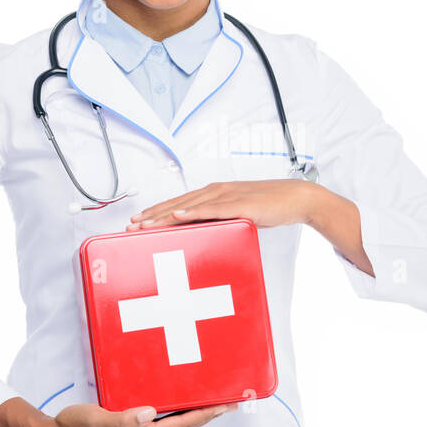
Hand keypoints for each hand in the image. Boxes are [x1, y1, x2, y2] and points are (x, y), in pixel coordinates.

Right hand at [32, 401, 232, 426]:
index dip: (207, 414)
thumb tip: (149, 413)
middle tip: (231, 402)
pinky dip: (179, 418)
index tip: (228, 404)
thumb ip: (122, 419)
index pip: (182, 424)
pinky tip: (180, 408)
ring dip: (196, 417)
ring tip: (213, 404)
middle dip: (209, 415)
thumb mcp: (95, 420)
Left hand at [124, 179, 318, 231]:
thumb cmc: (269, 208)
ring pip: (188, 205)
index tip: (138, 222)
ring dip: (164, 214)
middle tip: (130, 226)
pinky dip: (192, 211)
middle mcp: (216, 191)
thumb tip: (206, 235)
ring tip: (144, 224)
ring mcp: (226, 196)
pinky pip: (211, 209)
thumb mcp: (239, 216)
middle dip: (152, 215)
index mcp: (214, 193)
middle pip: (177, 203)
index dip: (157, 212)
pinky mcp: (238, 204)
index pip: (180, 203)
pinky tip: (177, 215)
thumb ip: (221, 221)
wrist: (296, 199)